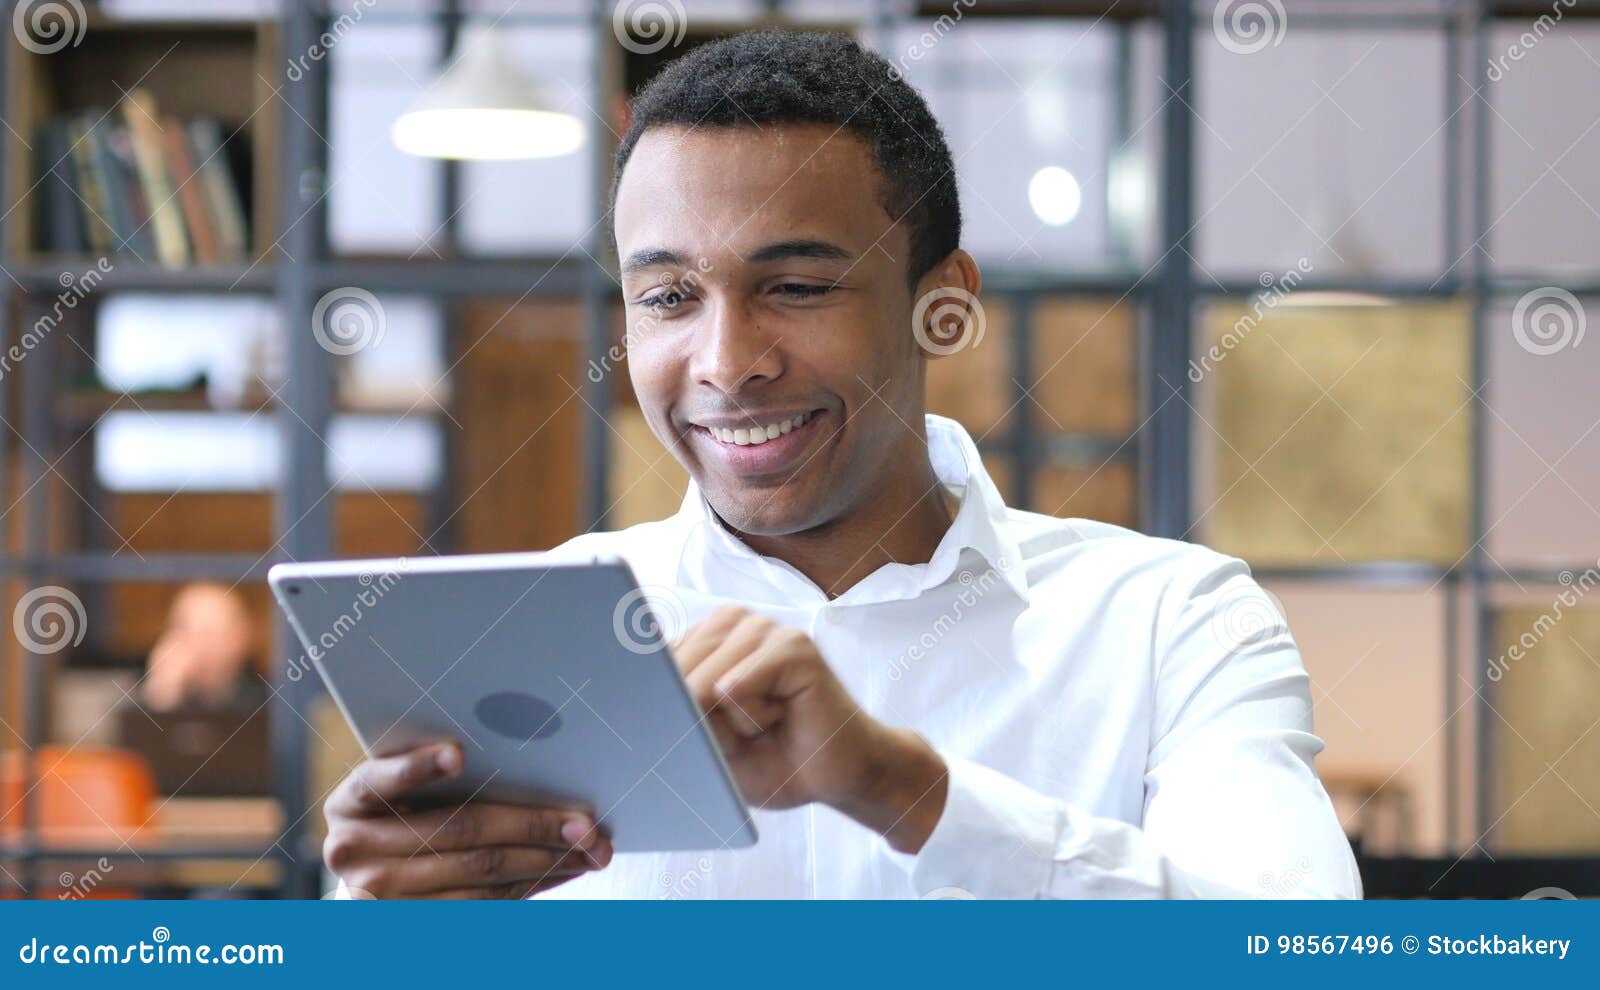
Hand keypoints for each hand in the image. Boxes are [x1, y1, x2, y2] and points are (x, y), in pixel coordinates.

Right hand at [323, 741, 613, 898]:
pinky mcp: (411, 923)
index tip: (458, 754)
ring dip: (544, 859)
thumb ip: (437, 769)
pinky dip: (532, 883)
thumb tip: (531, 751)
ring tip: (590, 846)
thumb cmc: (403, 813)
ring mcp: (379, 894)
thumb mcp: (400, 787)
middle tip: (584, 822)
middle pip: (457, 830)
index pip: (380, 779)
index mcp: (351, 801)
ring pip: (478, 873)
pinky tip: (563, 867)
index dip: (418, 768)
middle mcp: (354, 850)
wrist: (372, 877)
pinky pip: (483, 904)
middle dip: (531, 824)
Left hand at [673, 605, 948, 852]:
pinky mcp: (792, 645)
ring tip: (765, 726)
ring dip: (730, 726)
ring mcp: (764, 628)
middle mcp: (731, 623)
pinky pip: (736, 688)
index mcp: (704, 639)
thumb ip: (676, 714)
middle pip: (674, 676)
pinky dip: (753, 720)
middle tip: (747, 735)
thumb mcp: (706, 743)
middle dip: (700, 724)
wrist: (834, 776)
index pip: (650, 664)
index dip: (656, 704)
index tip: (663, 720)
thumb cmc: (769, 758)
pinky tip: (783, 717)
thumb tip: (650, 696)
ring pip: (703, 685)